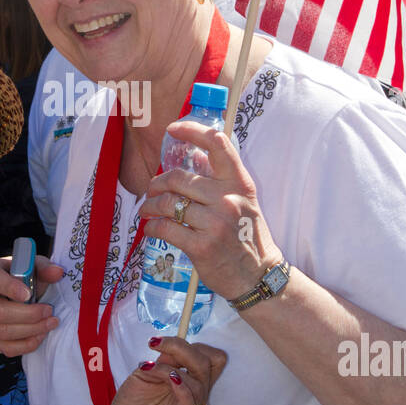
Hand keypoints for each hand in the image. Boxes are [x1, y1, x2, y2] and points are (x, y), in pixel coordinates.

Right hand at [0, 255, 63, 356]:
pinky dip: (26, 345)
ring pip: (2, 332)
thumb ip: (44, 268)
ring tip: (50, 323)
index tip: (28, 294)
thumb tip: (57, 273)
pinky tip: (40, 335)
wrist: (11, 291)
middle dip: (29, 315)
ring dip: (31, 330)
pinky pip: (6, 348)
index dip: (10, 288)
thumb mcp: (32, 265)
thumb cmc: (21, 276)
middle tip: (49, 310)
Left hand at [97, 336, 226, 404]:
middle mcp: (195, 401)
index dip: (195, 345)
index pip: (212, 361)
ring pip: (198, 385)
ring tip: (146, 368)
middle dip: (184, 348)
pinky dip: (181, 389)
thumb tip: (172, 346)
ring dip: (169, 368)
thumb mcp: (147, 376)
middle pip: (209, 366)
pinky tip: (168, 379)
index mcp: (191, 386)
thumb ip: (164, 362)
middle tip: (157, 345)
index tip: (165, 342)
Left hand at [139, 119, 282, 303]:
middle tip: (151, 190)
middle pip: (179, 177)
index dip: (192, 130)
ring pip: (168, 203)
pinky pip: (165, 228)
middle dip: (157, 183)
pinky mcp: (201, 246)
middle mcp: (228, 199)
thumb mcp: (244, 200)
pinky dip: (151, 227)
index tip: (174, 129)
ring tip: (147, 210)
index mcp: (240, 183)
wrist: (258, 275)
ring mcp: (215, 224)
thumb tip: (194, 153)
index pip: (217, 144)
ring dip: (150, 206)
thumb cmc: (248, 235)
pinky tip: (150, 228)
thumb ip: (222, 178)